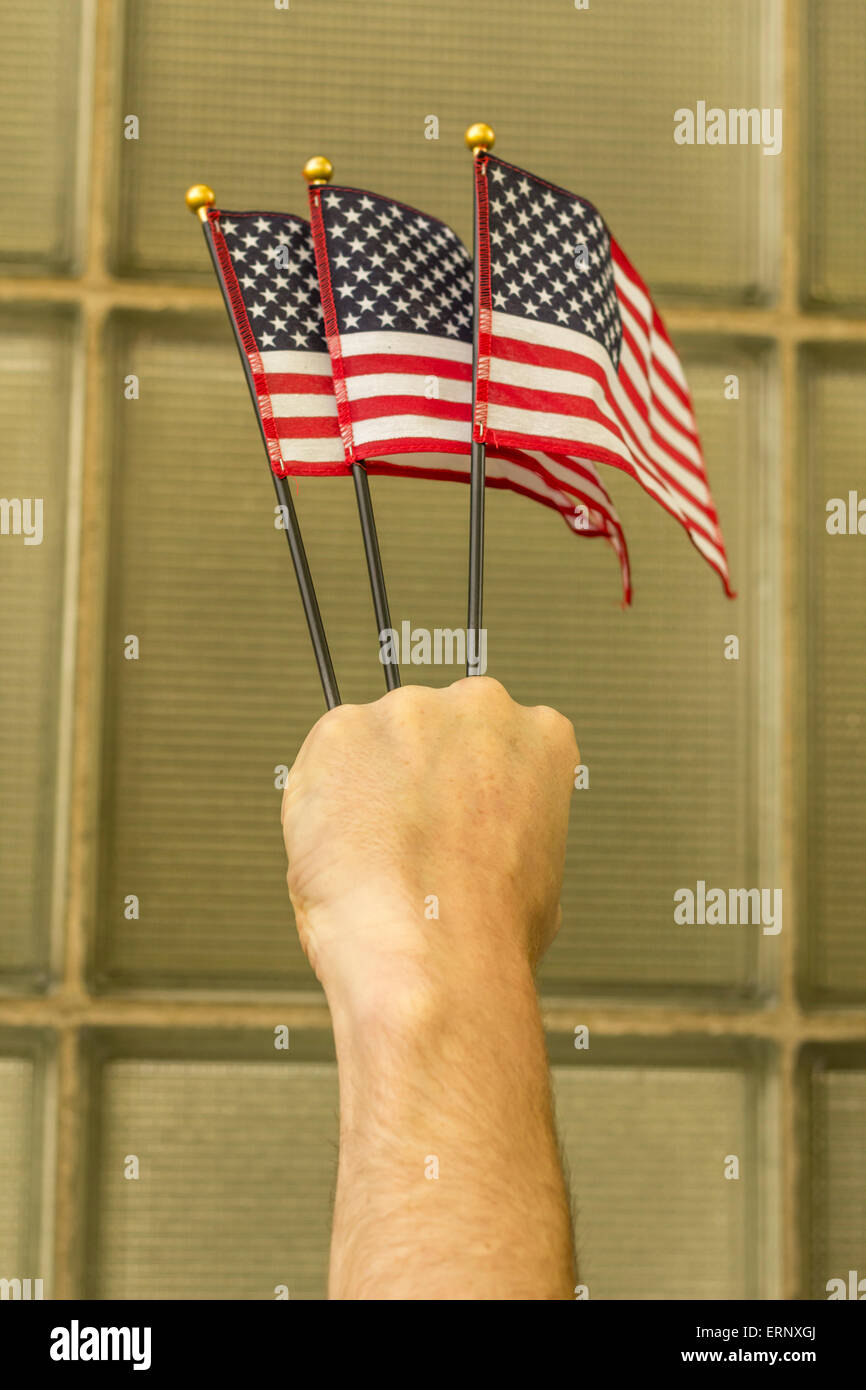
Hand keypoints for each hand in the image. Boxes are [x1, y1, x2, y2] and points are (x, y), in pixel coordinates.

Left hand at [281, 677, 577, 1015]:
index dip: (467, 784)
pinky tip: (340, 846)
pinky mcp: (342, 730)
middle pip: (433, 730)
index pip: (495, 738)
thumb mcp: (541, 874)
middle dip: (416, 775)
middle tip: (409, 839)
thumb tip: (486, 845)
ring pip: (375, 742)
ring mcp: (409, 712)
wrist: (434, 957)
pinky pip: (323, 759)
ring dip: (367, 787)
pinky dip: (321, 800)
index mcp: (540, 736)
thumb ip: (511, 828)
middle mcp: (479, 707)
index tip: (454, 814)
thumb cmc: (489, 933)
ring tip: (373, 854)